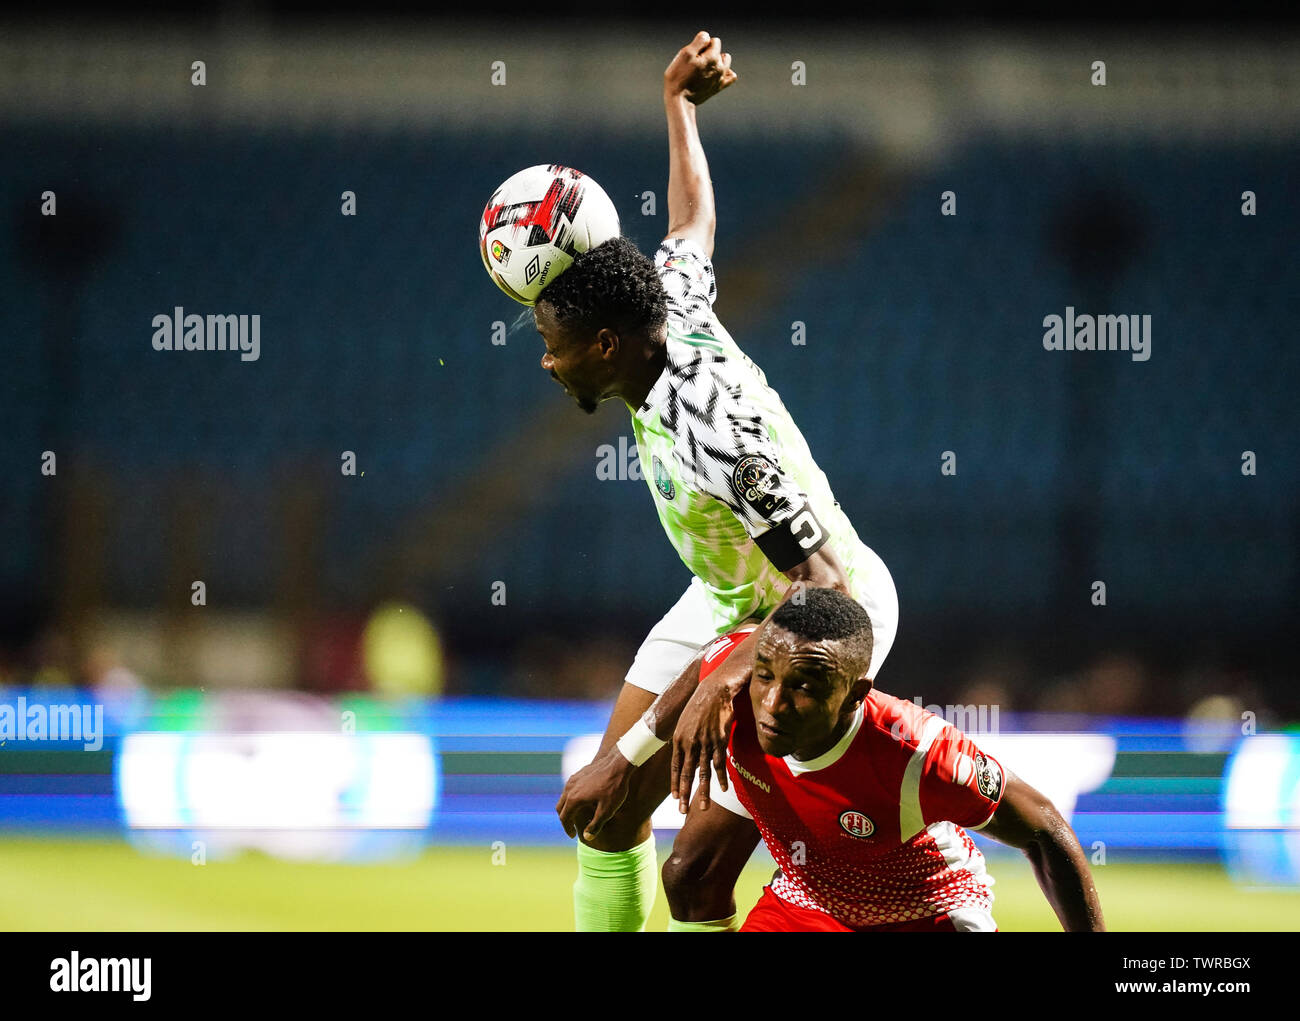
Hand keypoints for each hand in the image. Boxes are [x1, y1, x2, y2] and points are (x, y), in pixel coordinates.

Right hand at [556, 747, 635, 840]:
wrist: (619, 764)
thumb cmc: (614, 788)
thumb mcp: (607, 810)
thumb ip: (595, 825)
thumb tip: (586, 838)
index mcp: (574, 798)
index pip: (564, 818)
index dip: (568, 829)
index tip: (573, 836)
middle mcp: (570, 788)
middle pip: (561, 807)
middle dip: (565, 819)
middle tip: (573, 828)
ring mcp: (574, 779)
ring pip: (564, 797)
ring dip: (568, 808)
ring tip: (577, 816)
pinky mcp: (579, 773)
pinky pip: (570, 788)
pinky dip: (572, 798)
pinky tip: (583, 801)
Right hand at [664, 31, 736, 104]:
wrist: (679, 101)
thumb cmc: (679, 77)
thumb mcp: (685, 53)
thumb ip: (699, 41)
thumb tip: (707, 36)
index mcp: (713, 57)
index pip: (713, 41)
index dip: (702, 45)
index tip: (693, 55)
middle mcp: (720, 67)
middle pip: (719, 51)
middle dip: (710, 53)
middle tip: (697, 63)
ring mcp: (721, 78)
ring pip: (726, 61)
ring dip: (718, 61)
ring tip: (705, 67)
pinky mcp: (719, 87)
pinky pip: (731, 76)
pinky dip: (726, 73)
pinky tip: (716, 74)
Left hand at [670, 664, 748, 812]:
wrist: (714, 691)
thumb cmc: (699, 704)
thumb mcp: (684, 721)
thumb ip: (683, 738)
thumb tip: (682, 752)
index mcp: (678, 739)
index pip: (675, 767)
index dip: (675, 784)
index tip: (675, 797)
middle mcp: (689, 743)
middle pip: (686, 774)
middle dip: (684, 794)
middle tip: (682, 811)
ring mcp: (704, 744)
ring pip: (702, 773)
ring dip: (703, 792)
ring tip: (702, 808)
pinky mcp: (719, 741)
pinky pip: (719, 764)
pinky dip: (721, 778)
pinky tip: (722, 790)